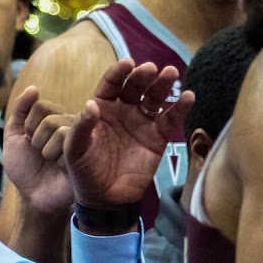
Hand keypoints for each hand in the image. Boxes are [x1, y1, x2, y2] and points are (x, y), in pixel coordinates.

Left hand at [2, 87, 75, 214]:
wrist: (34, 196)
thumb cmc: (25, 168)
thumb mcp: (14, 137)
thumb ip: (20, 112)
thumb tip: (33, 88)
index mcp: (55, 118)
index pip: (41, 106)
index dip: (29, 126)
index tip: (29, 141)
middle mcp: (70, 125)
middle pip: (49, 118)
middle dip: (36, 140)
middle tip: (40, 154)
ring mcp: (80, 139)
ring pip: (60, 130)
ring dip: (46, 151)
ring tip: (50, 162)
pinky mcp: (86, 154)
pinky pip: (71, 145)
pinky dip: (57, 158)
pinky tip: (60, 168)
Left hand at [63, 59, 194, 208]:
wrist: (105, 198)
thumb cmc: (85, 171)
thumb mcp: (75, 149)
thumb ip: (81, 127)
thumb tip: (92, 104)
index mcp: (102, 107)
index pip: (112, 84)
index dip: (119, 73)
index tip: (128, 64)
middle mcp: (123, 110)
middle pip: (135, 86)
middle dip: (143, 76)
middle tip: (152, 69)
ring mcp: (142, 122)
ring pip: (154, 98)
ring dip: (163, 85)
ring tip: (171, 73)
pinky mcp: (158, 137)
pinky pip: (170, 119)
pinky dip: (180, 107)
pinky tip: (188, 96)